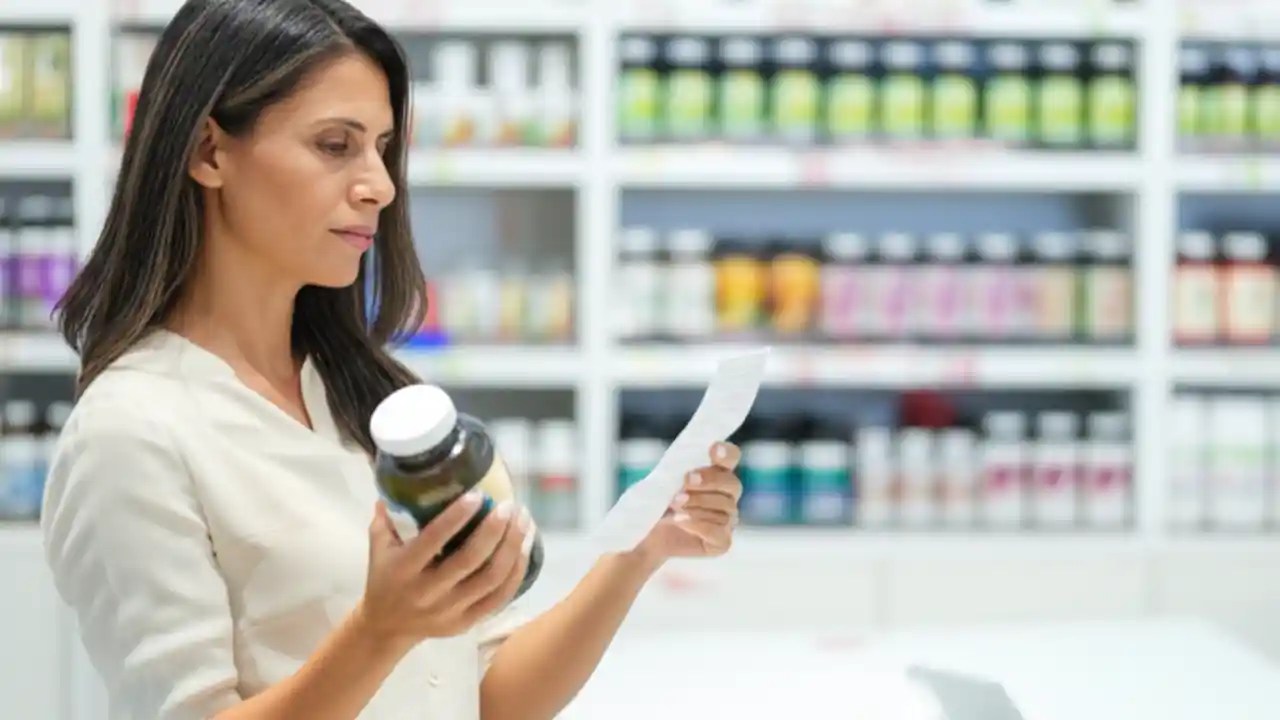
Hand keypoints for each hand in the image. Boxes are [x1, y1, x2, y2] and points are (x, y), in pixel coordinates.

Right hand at [357, 492, 532, 651]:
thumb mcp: (378, 546)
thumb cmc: (384, 577)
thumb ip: (388, 515)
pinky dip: (517, 572)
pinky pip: (500, 597)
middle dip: (495, 530)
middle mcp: (428, 591)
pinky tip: (525, 548)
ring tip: (524, 522)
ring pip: (492, 579)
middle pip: (470, 560)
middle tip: (510, 506)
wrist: (386, 627)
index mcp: (404, 568)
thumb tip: (402, 479)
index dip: (457, 516)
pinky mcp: (466, 622)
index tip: (478, 495)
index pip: (433, 539)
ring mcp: (450, 610)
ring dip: (513, 547)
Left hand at [637, 442, 742, 562]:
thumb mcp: (660, 482)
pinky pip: (718, 532)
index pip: (731, 458)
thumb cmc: (656, 503)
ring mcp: (728, 520)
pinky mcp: (721, 542)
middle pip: (732, 484)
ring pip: (724, 509)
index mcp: (717, 474)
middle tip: (687, 480)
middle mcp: (727, 496)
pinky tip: (679, 519)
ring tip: (674, 503)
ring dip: (697, 503)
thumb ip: (673, 471)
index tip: (713, 449)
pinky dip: (697, 524)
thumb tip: (679, 469)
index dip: (726, 452)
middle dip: (709, 480)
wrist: (646, 534)